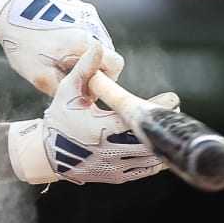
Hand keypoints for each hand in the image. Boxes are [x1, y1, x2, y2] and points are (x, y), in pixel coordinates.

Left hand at [0, 0, 123, 95]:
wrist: (8, 12)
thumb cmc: (23, 44)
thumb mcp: (41, 76)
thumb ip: (66, 89)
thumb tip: (81, 98)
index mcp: (85, 43)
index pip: (115, 65)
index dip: (106, 80)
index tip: (88, 86)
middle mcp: (91, 25)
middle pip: (106, 54)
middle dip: (94, 68)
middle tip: (70, 75)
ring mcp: (85, 13)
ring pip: (96, 42)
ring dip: (85, 54)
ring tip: (60, 58)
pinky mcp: (78, 8)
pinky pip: (87, 30)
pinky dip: (78, 41)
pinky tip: (57, 43)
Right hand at [7, 43, 175, 184]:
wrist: (47, 154)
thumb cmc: (59, 118)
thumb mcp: (68, 90)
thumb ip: (85, 68)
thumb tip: (97, 46)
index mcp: (100, 129)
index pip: (135, 118)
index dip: (156, 108)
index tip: (174, 99)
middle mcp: (110, 152)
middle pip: (148, 140)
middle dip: (164, 125)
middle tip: (176, 111)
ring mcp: (114, 167)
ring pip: (150, 158)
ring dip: (163, 142)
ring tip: (171, 126)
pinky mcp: (116, 177)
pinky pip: (144, 170)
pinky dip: (155, 158)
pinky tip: (161, 145)